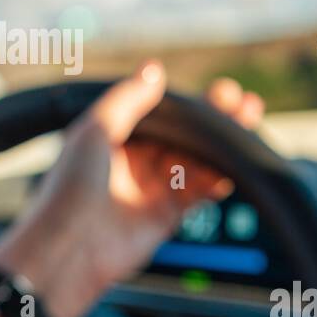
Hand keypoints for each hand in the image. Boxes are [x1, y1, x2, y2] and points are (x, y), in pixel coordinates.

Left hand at [0, 61, 262, 316]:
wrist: (68, 246)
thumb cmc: (69, 187)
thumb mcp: (94, 129)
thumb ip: (127, 99)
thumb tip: (154, 69)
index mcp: (114, 137)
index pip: (161, 113)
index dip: (190, 102)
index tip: (217, 90)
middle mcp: (133, 162)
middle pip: (183, 135)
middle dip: (213, 120)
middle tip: (241, 102)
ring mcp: (150, 188)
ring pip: (196, 161)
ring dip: (221, 145)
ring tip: (248, 123)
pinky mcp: (164, 215)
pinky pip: (197, 192)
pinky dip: (217, 179)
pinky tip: (234, 164)